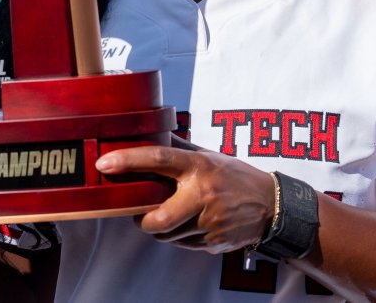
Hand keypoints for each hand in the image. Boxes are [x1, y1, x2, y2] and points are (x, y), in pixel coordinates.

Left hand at [95, 144, 276, 253]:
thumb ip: (180, 149)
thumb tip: (151, 132)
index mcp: (199, 167)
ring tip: (173, 215)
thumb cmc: (236, 177)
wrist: (271, 205)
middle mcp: (203, 194)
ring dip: (161, 228)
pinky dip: (179, 236)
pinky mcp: (213, 241)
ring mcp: (209, 221)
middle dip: (142, 220)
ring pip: (167, 235)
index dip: (128, 161)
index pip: (158, 159)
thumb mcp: (210, 156)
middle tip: (140, 213)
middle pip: (156, 219)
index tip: (105, 164)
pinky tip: (191, 223)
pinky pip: (182, 244)